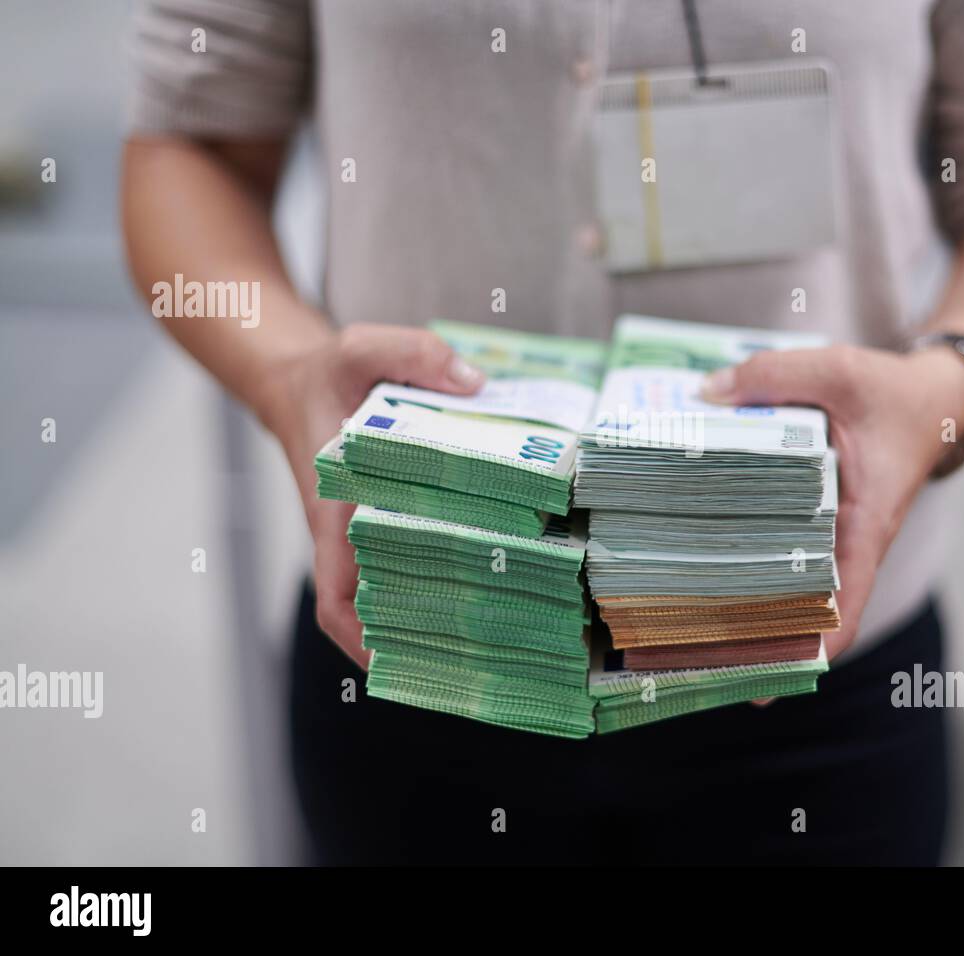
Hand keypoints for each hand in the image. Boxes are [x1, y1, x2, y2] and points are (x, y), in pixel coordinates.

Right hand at [260, 323, 484, 668]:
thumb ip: (413, 353)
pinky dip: (452, 567)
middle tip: (482, 655)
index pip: (334, 592)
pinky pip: (422, 551)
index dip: (358, 636)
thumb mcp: (360, 346)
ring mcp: (376, 528)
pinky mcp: (398, 514)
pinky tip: (502, 570)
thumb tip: (474, 383)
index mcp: (336, 507)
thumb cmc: (328, 373)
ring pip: (405, 584)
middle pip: (381, 605)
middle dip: (420, 636)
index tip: (389, 662)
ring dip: (442, 610)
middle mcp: (355, 530)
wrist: (303, 379)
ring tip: (504, 634)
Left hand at [699, 344, 963, 662]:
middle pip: (803, 611)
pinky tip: (695, 558)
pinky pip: (779, 553)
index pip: (844, 605)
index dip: (811, 649)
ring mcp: (829, 536)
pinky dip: (746, 563)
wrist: (931, 399)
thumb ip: (776, 375)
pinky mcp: (812, 521)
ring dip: (745, 607)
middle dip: (758, 639)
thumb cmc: (894, 395)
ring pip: (787, 588)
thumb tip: (708, 395)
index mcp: (864, 523)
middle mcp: (846, 543)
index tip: (770, 679)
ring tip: (684, 628)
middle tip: (697, 657)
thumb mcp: (840, 370)